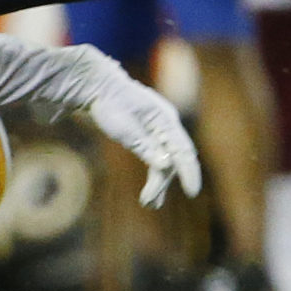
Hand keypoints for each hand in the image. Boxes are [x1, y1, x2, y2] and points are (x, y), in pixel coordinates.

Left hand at [65, 47, 202, 206]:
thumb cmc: (109, 104)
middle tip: (148, 202)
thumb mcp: (123, 128)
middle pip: (173, 159)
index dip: (189, 172)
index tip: (192, 192)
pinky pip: (158, 159)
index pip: (183, 150)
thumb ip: (145, 146)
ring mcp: (160, 130)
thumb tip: (166, 165)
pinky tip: (151, 194)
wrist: (98, 86)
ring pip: (165, 161)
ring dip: (158, 183)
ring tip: (148, 204)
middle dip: (162, 183)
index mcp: (164, 119)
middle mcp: (167, 124)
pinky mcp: (152, 136)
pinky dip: (154, 176)